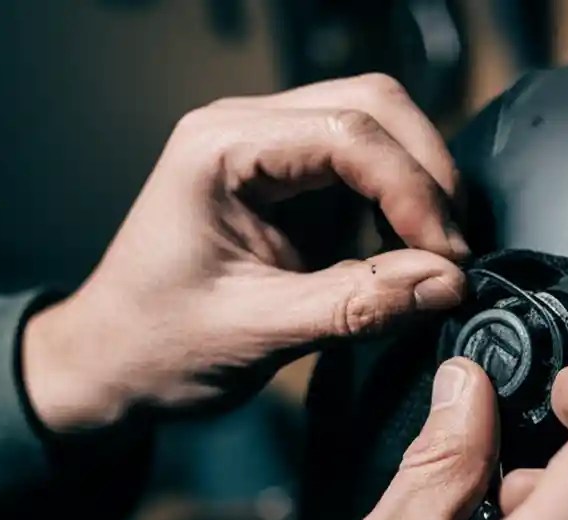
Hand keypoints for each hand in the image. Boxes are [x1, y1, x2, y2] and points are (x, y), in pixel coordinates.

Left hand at [22, 73, 468, 433]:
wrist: (115, 364)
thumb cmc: (157, 345)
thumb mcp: (257, 333)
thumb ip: (356, 305)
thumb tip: (448, 283)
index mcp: (220, 148)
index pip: (349, 133)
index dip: (414, 191)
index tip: (447, 257)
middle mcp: (249, 130)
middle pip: (376, 107)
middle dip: (429, 176)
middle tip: (453, 253)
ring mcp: (276, 150)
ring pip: (385, 127)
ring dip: (424, 187)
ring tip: (437, 257)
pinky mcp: (299, 181)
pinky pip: (375, 167)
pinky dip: (408, 204)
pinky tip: (410, 252)